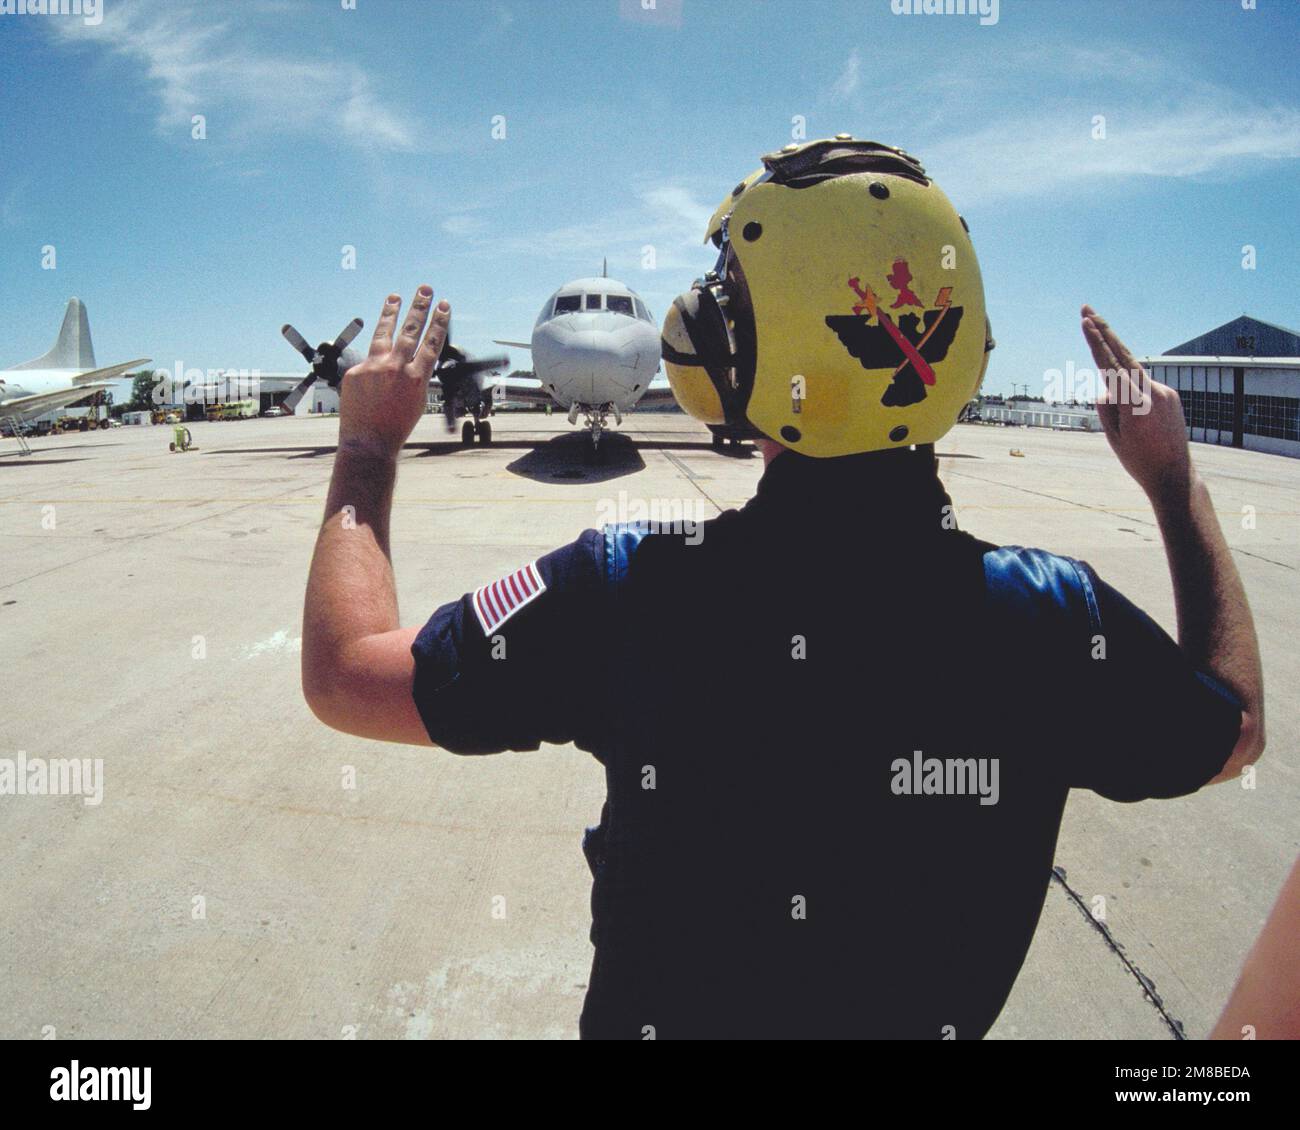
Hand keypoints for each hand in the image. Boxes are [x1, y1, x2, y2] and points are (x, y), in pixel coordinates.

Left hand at [338, 286, 448, 458]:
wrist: (368, 442)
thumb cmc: (395, 427)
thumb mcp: (415, 401)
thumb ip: (413, 376)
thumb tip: (406, 359)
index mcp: (417, 379)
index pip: (431, 342)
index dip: (439, 322)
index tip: (444, 306)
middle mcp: (397, 369)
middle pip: (410, 330)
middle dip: (419, 307)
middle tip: (425, 289)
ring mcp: (374, 368)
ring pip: (384, 333)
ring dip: (391, 313)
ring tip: (395, 296)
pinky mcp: (356, 372)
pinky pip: (366, 361)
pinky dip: (371, 363)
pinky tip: (373, 368)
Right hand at [1081, 304, 1193, 509]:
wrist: (1174, 475)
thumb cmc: (1138, 460)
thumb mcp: (1114, 436)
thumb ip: (1107, 406)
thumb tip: (1107, 386)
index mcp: (1134, 402)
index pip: (1110, 364)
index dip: (1096, 341)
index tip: (1085, 322)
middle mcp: (1151, 391)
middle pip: (1123, 354)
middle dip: (1104, 330)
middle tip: (1087, 308)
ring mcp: (1163, 392)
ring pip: (1132, 379)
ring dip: (1119, 388)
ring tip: (1127, 426)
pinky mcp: (1170, 397)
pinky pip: (1143, 390)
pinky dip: (1132, 399)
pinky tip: (1140, 428)